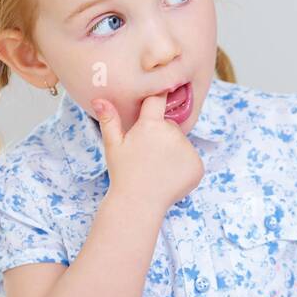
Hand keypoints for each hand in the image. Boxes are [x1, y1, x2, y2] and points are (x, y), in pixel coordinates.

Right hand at [92, 92, 203, 211]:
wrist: (138, 204)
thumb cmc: (123, 173)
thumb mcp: (113, 145)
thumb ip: (109, 119)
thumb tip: (99, 98)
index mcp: (151, 125)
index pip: (158, 99)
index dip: (158, 96)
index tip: (160, 92)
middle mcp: (172, 134)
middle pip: (169, 126)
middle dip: (161, 136)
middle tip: (147, 155)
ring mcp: (188, 150)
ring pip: (181, 144)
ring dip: (172, 152)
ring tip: (157, 168)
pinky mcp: (197, 166)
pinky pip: (191, 161)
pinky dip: (183, 167)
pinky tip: (169, 177)